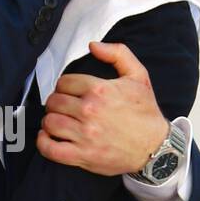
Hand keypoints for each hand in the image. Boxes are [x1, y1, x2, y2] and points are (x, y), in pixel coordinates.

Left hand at [36, 41, 168, 174]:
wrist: (156, 147)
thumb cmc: (145, 113)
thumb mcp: (138, 76)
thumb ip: (117, 53)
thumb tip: (93, 45)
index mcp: (100, 90)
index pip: (64, 82)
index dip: (65, 87)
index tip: (70, 93)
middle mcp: (90, 111)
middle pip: (54, 101)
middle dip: (57, 103)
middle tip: (65, 108)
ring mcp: (85, 135)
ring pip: (50, 122)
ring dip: (51, 121)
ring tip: (59, 122)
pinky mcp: (82, 155)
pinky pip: (50, 148)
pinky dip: (43, 142)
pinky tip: (48, 137)